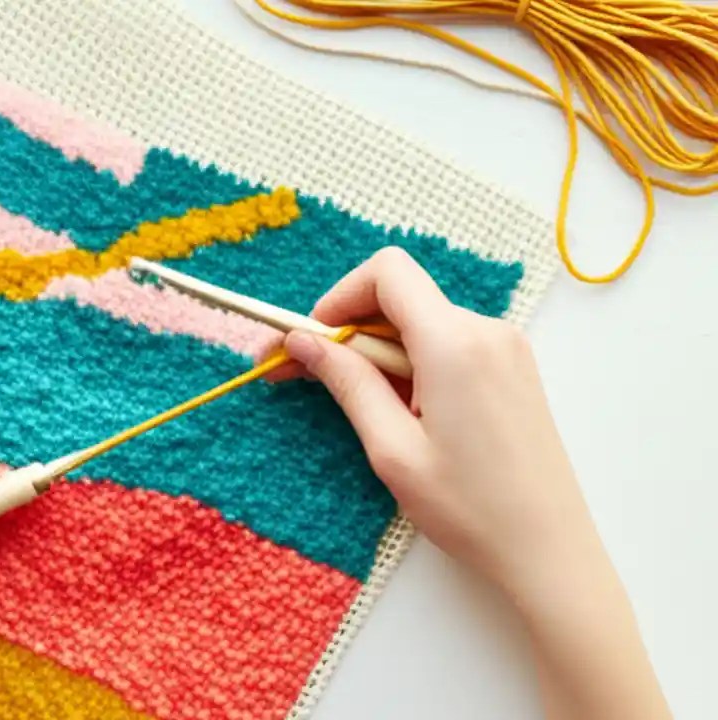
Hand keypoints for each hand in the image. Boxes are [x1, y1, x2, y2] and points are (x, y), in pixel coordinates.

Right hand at [274, 247, 587, 588]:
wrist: (549, 550)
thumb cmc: (470, 508)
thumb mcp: (392, 448)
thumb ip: (348, 383)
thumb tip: (303, 341)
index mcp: (454, 344)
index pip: (387, 273)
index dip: (338, 297)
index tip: (309, 339)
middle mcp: (486, 331)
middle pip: (399, 298)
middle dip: (347, 330)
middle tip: (300, 374)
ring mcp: (505, 348)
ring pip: (420, 323)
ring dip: (378, 352)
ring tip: (359, 408)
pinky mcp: (512, 368)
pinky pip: (447, 344)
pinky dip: (411, 363)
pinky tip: (400, 411)